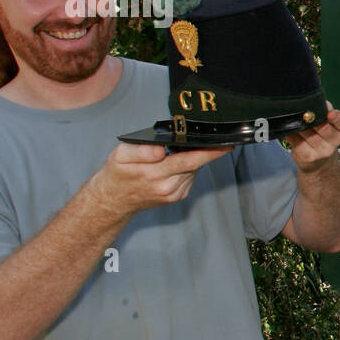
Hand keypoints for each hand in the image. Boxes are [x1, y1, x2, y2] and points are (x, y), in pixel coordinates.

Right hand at [89, 141, 232, 218]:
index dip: (209, 152)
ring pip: (193, 170)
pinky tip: (173, 165)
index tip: (226, 145)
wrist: (113, 199)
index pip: (188, 161)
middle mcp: (167, 187)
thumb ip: (142, 150)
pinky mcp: (177, 196)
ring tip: (173, 154)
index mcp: (154, 174)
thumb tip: (161, 148)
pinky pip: (189, 177)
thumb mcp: (121, 155)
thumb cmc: (117, 174)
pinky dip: (186, 168)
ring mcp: (174, 194)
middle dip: (201, 151)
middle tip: (202, 140)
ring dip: (190, 159)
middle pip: (194, 164)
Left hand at [284, 101, 339, 171]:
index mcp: (339, 128)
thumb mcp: (325, 122)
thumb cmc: (320, 135)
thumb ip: (320, 110)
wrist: (319, 162)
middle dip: (309, 118)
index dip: (336, 117)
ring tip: (293, 120)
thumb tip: (307, 102)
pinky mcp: (307, 156)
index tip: (330, 113)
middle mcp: (334, 141)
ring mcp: (321, 151)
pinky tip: (289, 131)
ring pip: (305, 132)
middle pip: (321, 127)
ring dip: (297, 124)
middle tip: (302, 113)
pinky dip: (289, 133)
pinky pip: (294, 140)